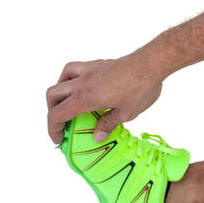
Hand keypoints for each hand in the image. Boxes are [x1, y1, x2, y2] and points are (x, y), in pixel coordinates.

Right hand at [45, 52, 162, 146]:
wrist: (152, 62)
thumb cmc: (141, 87)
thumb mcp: (126, 113)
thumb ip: (108, 125)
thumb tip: (97, 137)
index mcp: (85, 98)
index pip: (56, 114)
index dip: (53, 130)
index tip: (59, 140)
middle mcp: (82, 82)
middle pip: (52, 95)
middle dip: (51, 111)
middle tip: (63, 123)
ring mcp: (90, 70)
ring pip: (62, 77)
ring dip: (60, 92)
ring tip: (69, 104)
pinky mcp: (99, 63)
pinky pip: (76, 68)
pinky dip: (72, 78)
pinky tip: (83, 86)